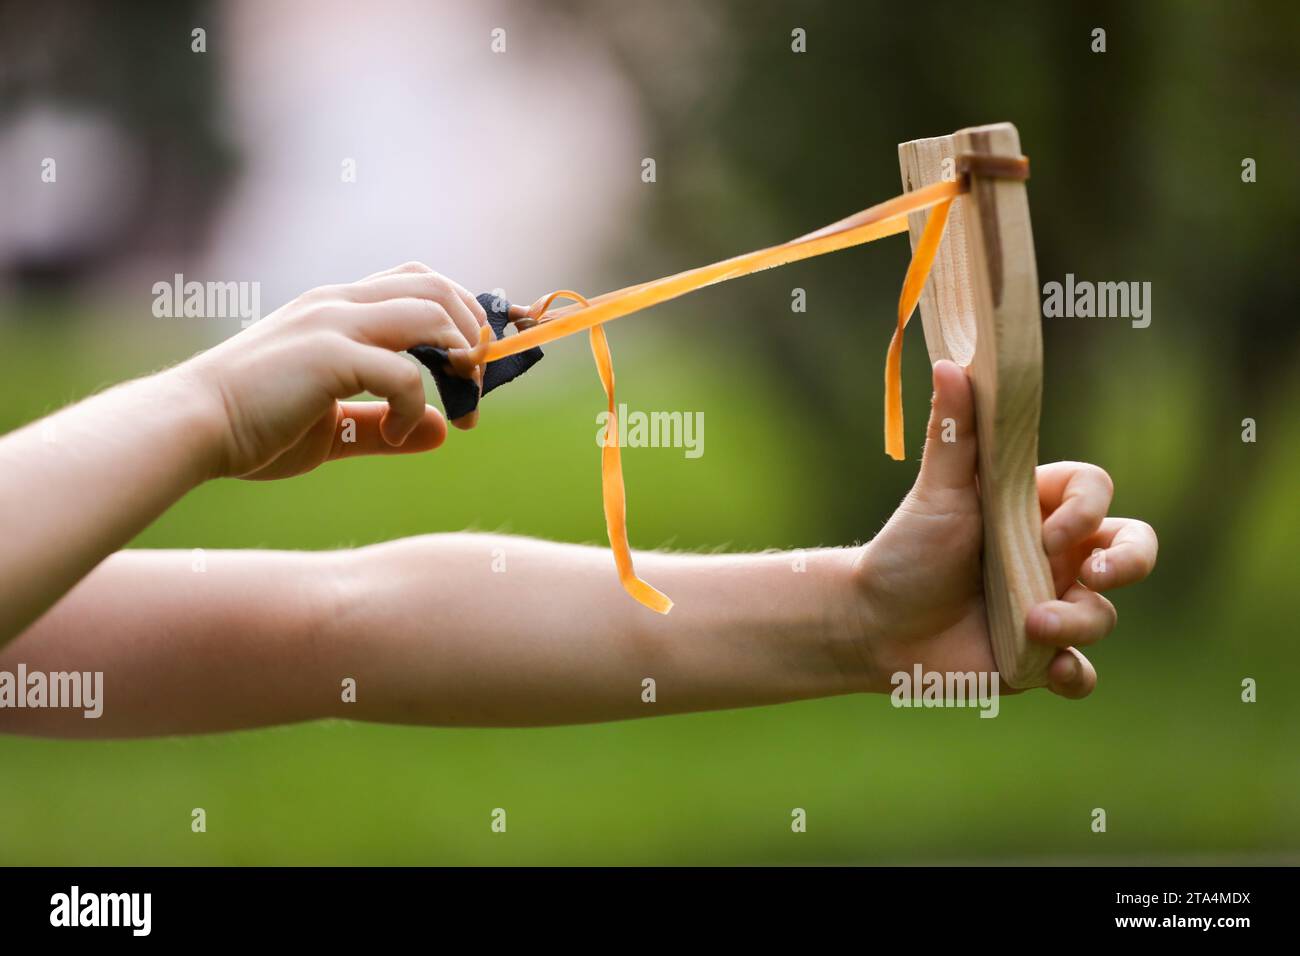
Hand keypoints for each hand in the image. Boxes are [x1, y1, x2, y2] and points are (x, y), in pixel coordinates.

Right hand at [184, 262, 490, 479]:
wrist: (191, 429)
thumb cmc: (254, 429)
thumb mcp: (338, 429)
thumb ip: (390, 423)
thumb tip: (444, 430)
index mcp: (338, 309)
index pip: (420, 284)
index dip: (464, 313)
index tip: (487, 358)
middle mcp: (340, 304)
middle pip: (437, 287)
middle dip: (474, 333)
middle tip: (476, 387)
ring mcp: (334, 323)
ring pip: (432, 315)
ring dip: (459, 362)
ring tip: (457, 410)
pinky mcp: (328, 354)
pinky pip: (404, 373)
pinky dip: (415, 408)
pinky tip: (396, 437)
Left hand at [852, 360, 1157, 697]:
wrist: (873, 623)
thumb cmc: (905, 551)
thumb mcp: (934, 494)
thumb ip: (954, 434)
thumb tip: (950, 362)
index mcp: (1037, 508)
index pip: (1096, 492)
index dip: (1086, 510)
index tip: (1045, 531)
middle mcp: (1054, 557)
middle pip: (1132, 549)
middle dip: (1131, 562)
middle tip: (1096, 575)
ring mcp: (1052, 607)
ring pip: (1105, 614)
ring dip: (1079, 622)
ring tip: (1031, 627)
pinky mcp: (1039, 657)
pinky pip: (1082, 672)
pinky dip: (1075, 675)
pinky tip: (1053, 671)